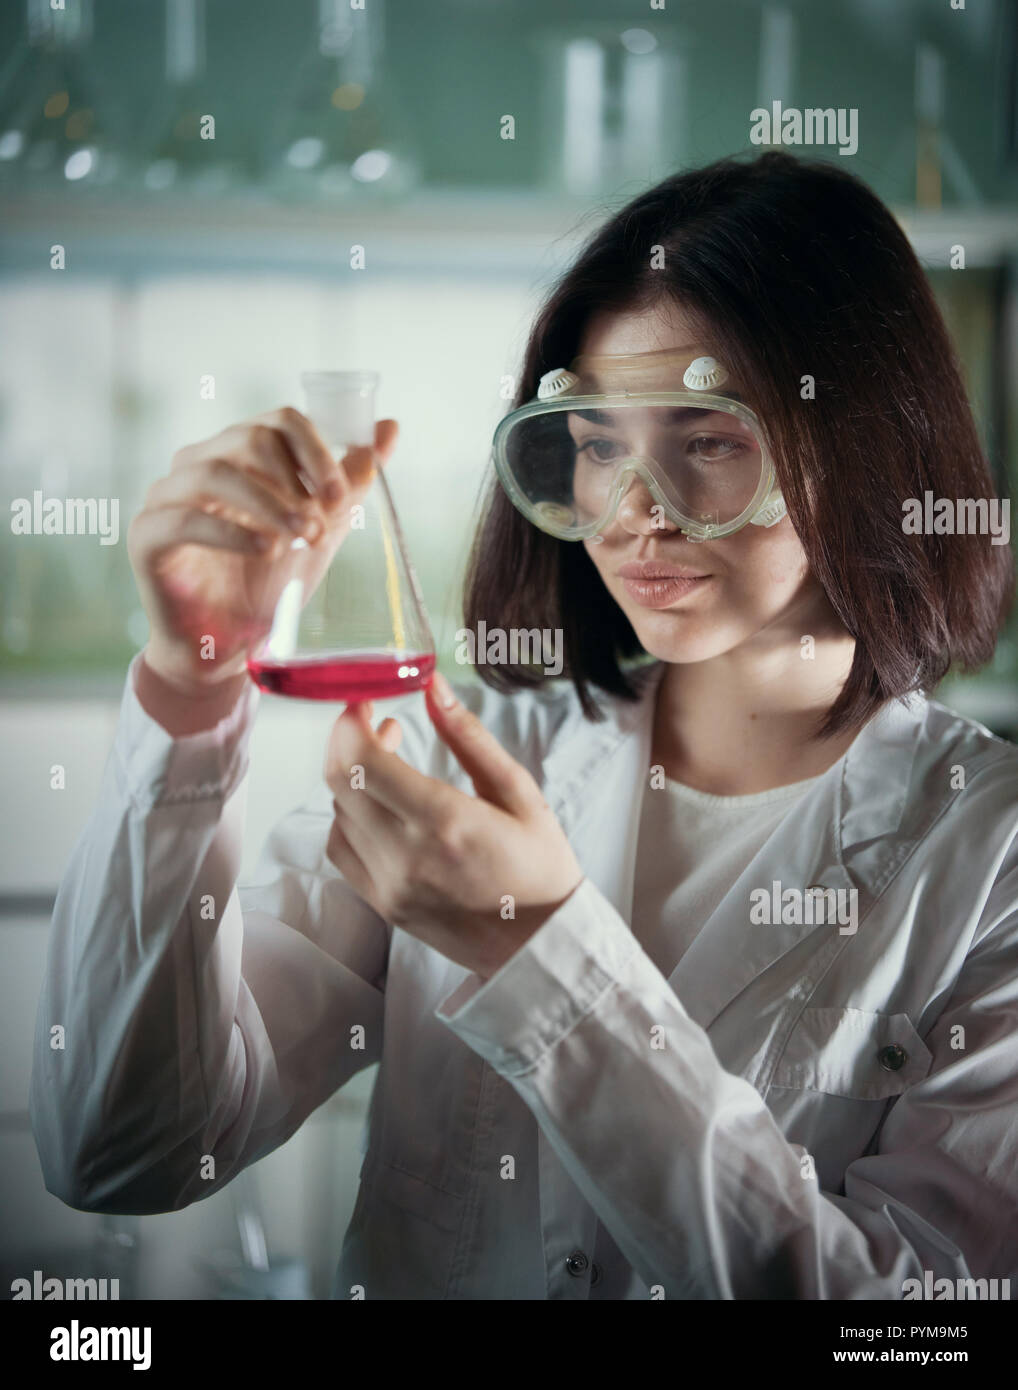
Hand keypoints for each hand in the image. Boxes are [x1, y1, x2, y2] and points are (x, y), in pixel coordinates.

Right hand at [127, 409, 398, 696]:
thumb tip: (390, 427)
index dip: (316, 452)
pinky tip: (265, 551)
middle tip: (318, 528)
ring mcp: (166, 496)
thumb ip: (349, 482)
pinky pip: (184, 518)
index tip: (339, 498)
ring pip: (215, 472)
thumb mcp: (321, 528)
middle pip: (250, 437)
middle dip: (294, 481)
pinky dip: (231, 532)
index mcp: (239, 454)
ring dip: (268, 505)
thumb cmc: (269, 584)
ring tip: (299, 539)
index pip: (279, 421)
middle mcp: (198, 463)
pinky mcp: (147, 536)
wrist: (228, 645)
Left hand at [323, 674, 583, 981]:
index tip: (367, 700)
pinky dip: (349, 817)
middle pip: (339, 780)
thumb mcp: (517, 792)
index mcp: (444, 822)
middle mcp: (406, 856)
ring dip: (353, 778)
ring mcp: (389, 885)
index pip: (361, 760)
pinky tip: (380, 807)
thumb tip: (433, 687)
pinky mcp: (382, 904)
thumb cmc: (540, 868)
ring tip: (391, 765)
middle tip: (382, 725)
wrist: (541, 945)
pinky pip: (341, 849)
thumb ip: (468, 736)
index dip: (351, 720)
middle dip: (351, 739)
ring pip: (337, 812)